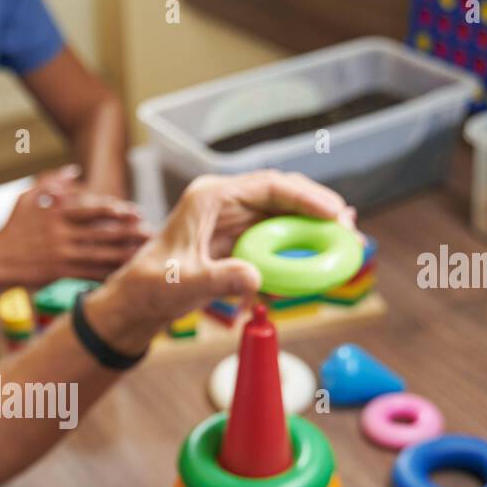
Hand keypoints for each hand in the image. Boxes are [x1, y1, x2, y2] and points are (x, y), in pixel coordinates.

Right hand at [0, 167, 147, 284]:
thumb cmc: (12, 227)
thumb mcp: (27, 198)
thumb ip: (52, 183)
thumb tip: (75, 172)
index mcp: (56, 214)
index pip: (92, 210)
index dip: (116, 210)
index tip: (135, 212)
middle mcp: (61, 235)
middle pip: (102, 234)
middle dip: (129, 234)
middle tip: (151, 234)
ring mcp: (61, 256)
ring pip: (100, 256)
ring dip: (125, 255)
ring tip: (145, 255)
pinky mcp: (60, 274)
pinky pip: (89, 275)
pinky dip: (108, 275)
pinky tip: (124, 275)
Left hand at [86, 170, 356, 352]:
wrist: (137, 301)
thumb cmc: (152, 285)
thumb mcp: (184, 282)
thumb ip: (219, 279)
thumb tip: (255, 279)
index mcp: (210, 197)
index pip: (269, 185)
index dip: (306, 196)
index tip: (334, 212)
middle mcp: (225, 201)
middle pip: (283, 195)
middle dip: (318, 209)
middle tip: (349, 227)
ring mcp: (232, 220)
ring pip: (282, 215)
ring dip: (311, 227)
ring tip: (343, 241)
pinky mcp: (236, 240)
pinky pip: (274, 237)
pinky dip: (295, 247)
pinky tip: (315, 261)